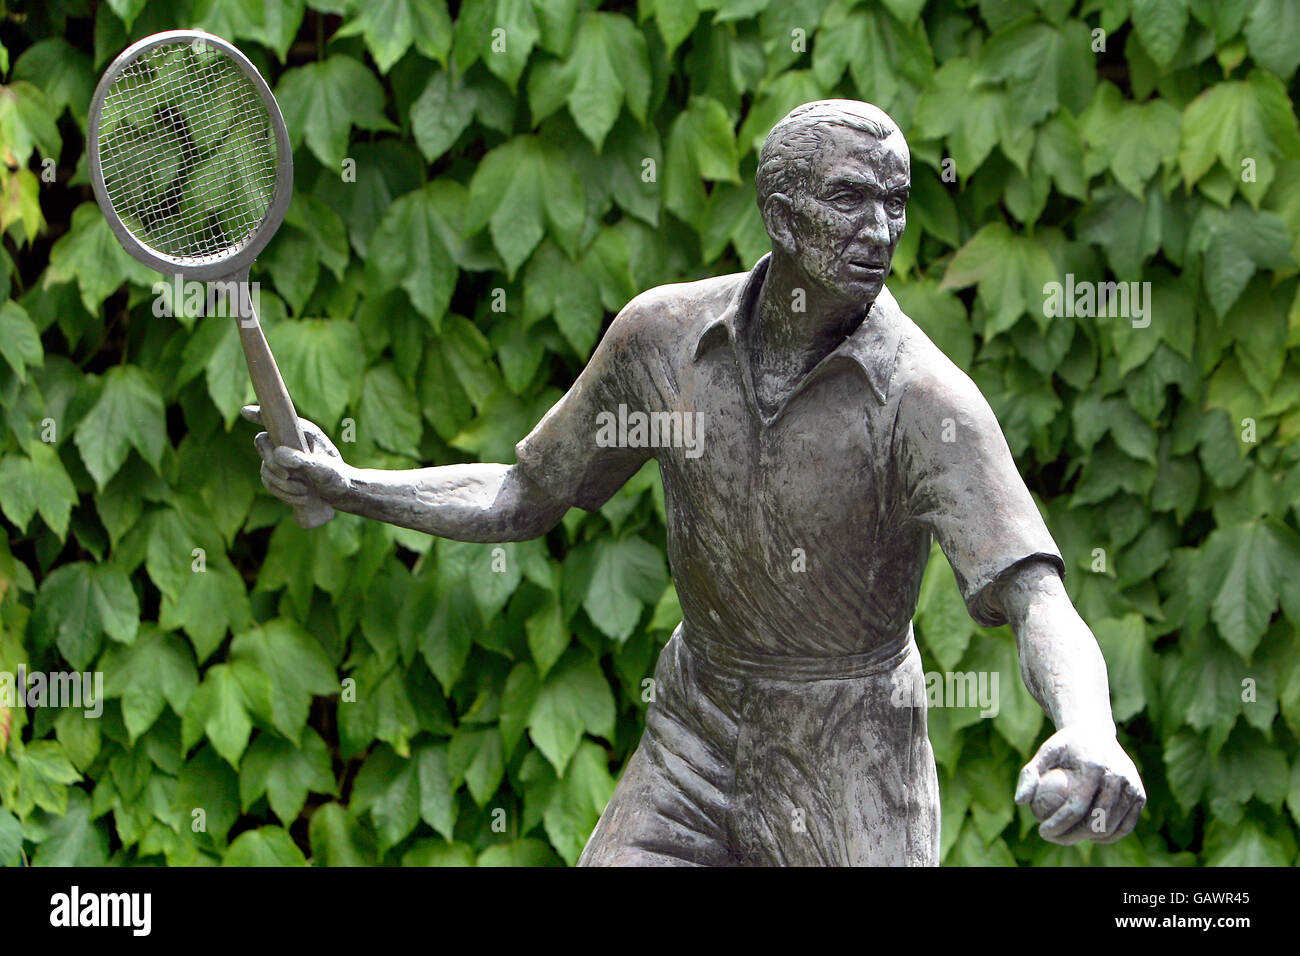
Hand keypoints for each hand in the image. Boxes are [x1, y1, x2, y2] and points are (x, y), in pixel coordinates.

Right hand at [241, 404, 350, 506]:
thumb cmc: (337, 477)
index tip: (245, 412)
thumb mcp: (323, 470)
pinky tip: (300, 497)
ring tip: (305, 491)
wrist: (340, 494)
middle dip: (272, 464)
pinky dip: (282, 493)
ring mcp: (282, 458)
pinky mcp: (280, 473)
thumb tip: (278, 454)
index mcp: (302, 431)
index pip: (275, 418)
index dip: (258, 414)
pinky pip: (268, 483)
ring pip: (265, 469)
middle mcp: (289, 441)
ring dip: (282, 485)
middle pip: (262, 444)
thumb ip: (302, 461)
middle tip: (288, 476)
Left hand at [1014, 725, 1144, 845]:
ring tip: (1067, 837)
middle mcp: (1118, 775)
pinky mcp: (1139, 794)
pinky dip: (1108, 836)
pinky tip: (1087, 837)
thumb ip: (1030, 774)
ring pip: (1112, 826)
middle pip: (1096, 820)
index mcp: (1094, 765)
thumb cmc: (1066, 746)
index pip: (1077, 806)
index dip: (1059, 824)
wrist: (1095, 733)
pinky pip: (1125, 825)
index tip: (1042, 831)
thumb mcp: (1044, 753)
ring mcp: (1132, 786)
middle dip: (1072, 837)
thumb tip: (1020, 801)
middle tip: (1054, 838)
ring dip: (1088, 839)